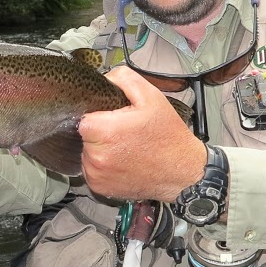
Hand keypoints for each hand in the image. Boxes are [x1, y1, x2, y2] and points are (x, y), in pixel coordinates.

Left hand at [78, 66, 207, 202]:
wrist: (182, 172)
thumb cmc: (168, 137)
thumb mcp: (151, 97)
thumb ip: (124, 78)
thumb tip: (105, 78)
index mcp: (105, 131)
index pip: (83, 117)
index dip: (98, 115)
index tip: (112, 119)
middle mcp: (97, 156)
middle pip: (84, 136)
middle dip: (99, 132)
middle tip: (123, 133)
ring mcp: (97, 175)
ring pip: (86, 153)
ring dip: (99, 149)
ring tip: (124, 149)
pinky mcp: (99, 188)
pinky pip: (90, 170)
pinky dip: (102, 166)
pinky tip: (122, 162)